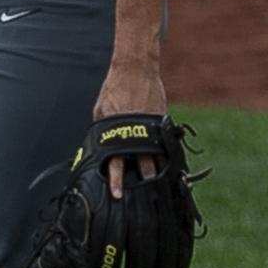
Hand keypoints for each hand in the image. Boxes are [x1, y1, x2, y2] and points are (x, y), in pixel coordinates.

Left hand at [94, 64, 168, 196]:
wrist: (135, 70)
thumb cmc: (114, 89)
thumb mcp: (101, 111)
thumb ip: (103, 130)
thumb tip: (99, 146)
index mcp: (117, 131)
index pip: (115, 162)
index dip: (116, 179)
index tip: (117, 193)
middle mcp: (135, 133)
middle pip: (141, 164)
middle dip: (142, 181)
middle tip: (141, 197)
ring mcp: (151, 128)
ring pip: (157, 157)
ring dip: (157, 172)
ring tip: (158, 187)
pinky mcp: (161, 122)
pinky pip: (165, 145)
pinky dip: (166, 156)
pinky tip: (168, 167)